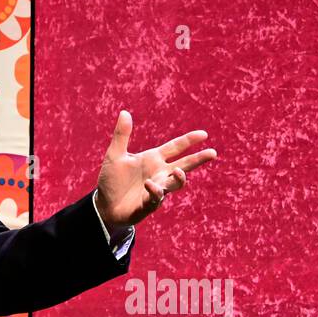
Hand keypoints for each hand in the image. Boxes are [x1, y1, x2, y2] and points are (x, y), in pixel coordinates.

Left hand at [95, 110, 216, 225]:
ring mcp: (157, 189)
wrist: (104, 204)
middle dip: (198, 159)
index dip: (189, 140)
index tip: (204, 134)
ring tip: (178, 172)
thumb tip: (124, 112)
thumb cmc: (112, 179)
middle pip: (184, 165)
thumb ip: (121, 135)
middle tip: (212, 153)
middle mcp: (159, 173)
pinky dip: (155, 191)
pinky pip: (157, 197)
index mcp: (154, 159)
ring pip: (175, 184)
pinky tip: (149, 185)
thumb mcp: (115, 154)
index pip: (175, 147)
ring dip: (179, 178)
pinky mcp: (149, 204)